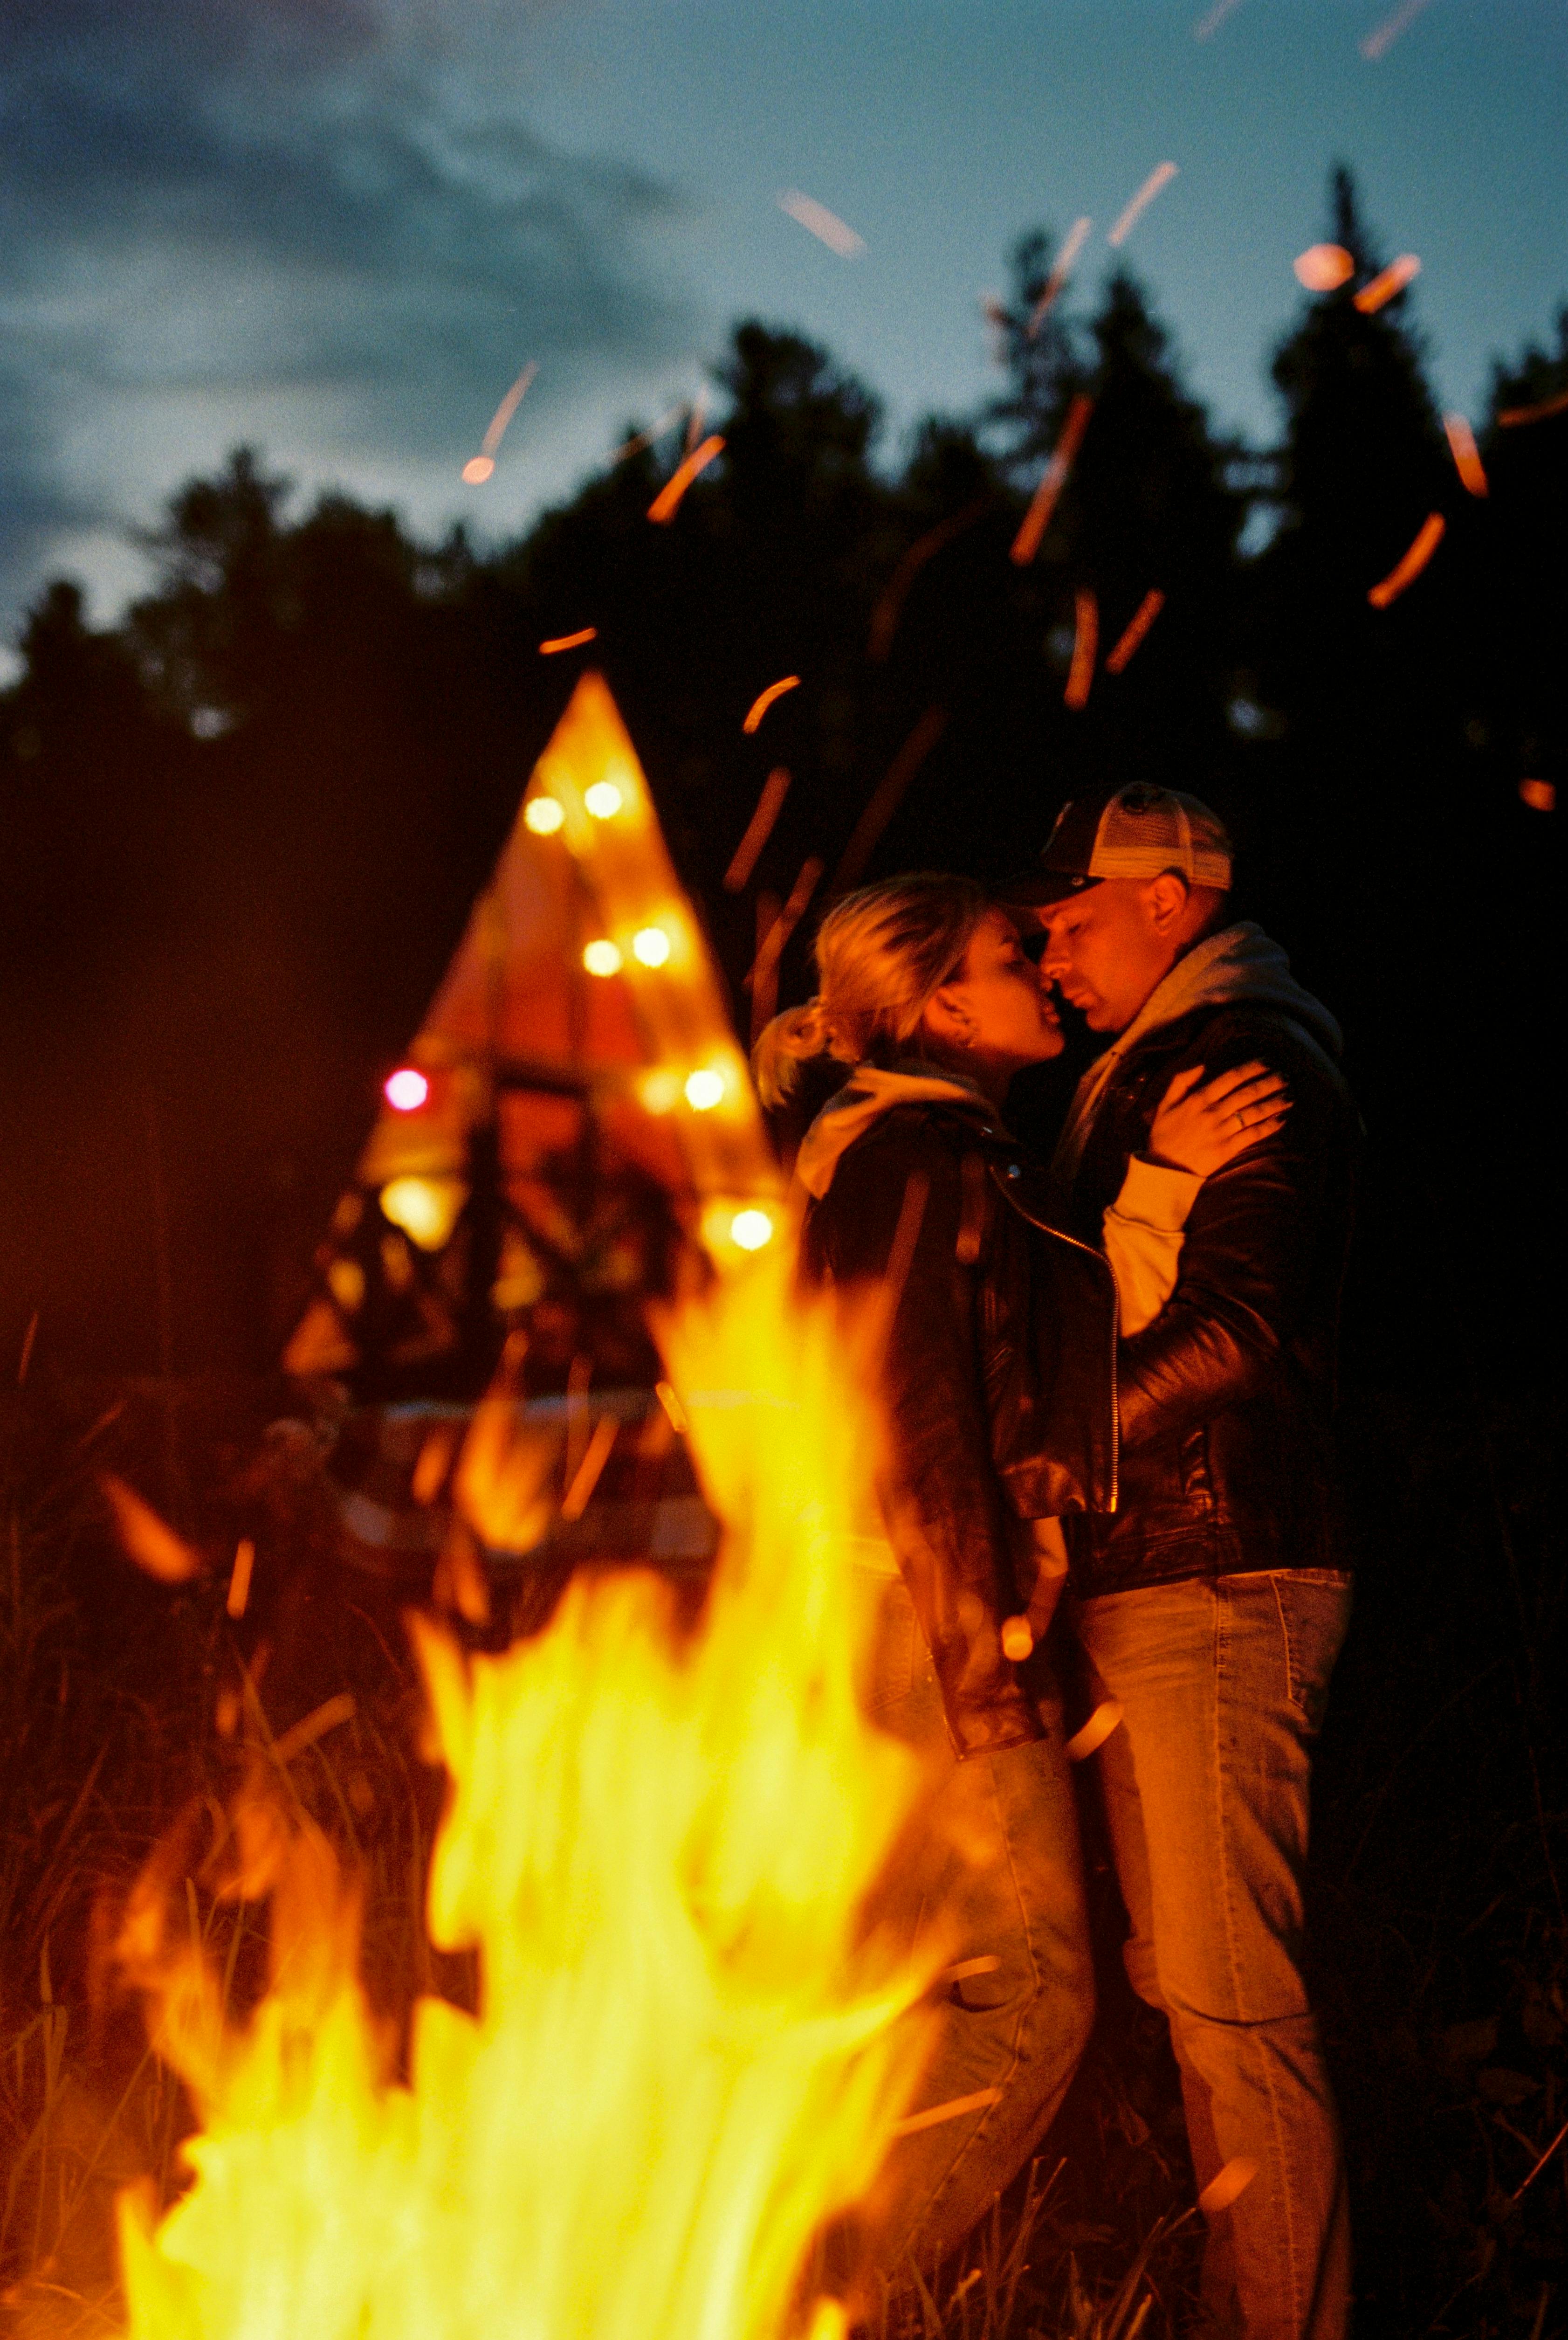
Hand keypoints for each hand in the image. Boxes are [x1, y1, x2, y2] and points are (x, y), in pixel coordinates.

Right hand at [1148, 1060, 1290, 1177]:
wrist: (1163, 1169)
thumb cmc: (1164, 1135)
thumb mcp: (1164, 1104)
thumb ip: (1181, 1081)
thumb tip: (1202, 1064)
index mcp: (1199, 1099)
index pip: (1231, 1077)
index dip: (1252, 1067)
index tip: (1267, 1061)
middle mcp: (1213, 1112)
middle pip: (1248, 1093)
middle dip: (1270, 1082)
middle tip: (1286, 1076)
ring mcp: (1222, 1131)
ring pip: (1254, 1113)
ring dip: (1275, 1103)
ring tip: (1290, 1096)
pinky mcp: (1228, 1149)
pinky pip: (1253, 1134)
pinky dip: (1269, 1126)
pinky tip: (1282, 1119)